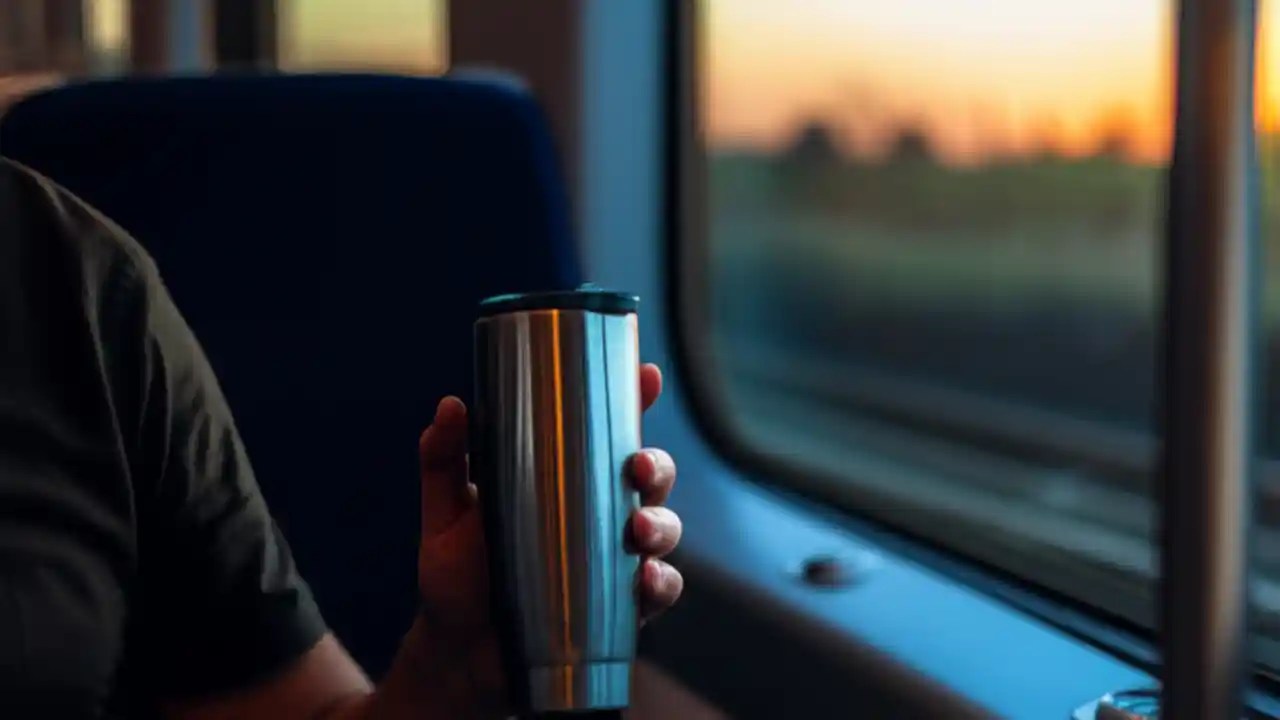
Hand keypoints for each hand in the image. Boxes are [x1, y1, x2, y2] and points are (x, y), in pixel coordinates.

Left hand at [412, 363, 682, 715]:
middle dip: (657, 465)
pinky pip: (659, 590)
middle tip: (637, 469)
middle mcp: (600, 515)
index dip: (635, 400)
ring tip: (637, 530)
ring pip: (664, 529)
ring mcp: (615, 561)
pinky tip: (645, 580)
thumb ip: (443, 461)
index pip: (609, 432)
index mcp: (567, 482)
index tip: (645, 376)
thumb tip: (450, 406)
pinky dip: (661, 583)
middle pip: (650, 477)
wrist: (458, 655)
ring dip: (662, 525)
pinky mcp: (620, 607)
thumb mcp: (444, 514)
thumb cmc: (457, 578)